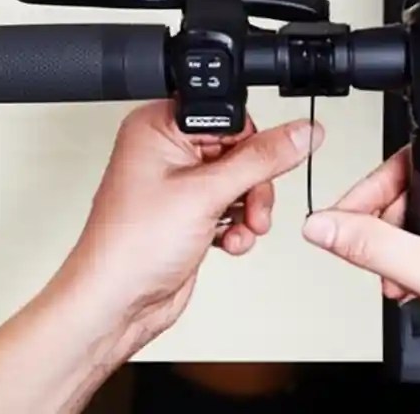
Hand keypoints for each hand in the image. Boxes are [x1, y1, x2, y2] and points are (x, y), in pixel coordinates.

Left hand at [53, 100, 322, 357]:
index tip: (268, 162)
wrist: (117, 305)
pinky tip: (230, 241)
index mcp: (158, 128)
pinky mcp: (189, 215)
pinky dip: (238, 226)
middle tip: (253, 205)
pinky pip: (232, 208)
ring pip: (241, 182)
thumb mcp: (208, 193)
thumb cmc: (131, 246)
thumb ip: (262, 160)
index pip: (228, 115)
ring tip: (243, 228)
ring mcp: (178, 186)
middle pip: (241, 150)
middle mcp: (166, 152)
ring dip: (250, 209)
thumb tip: (302, 133)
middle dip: (255, 184)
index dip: (252, 141)